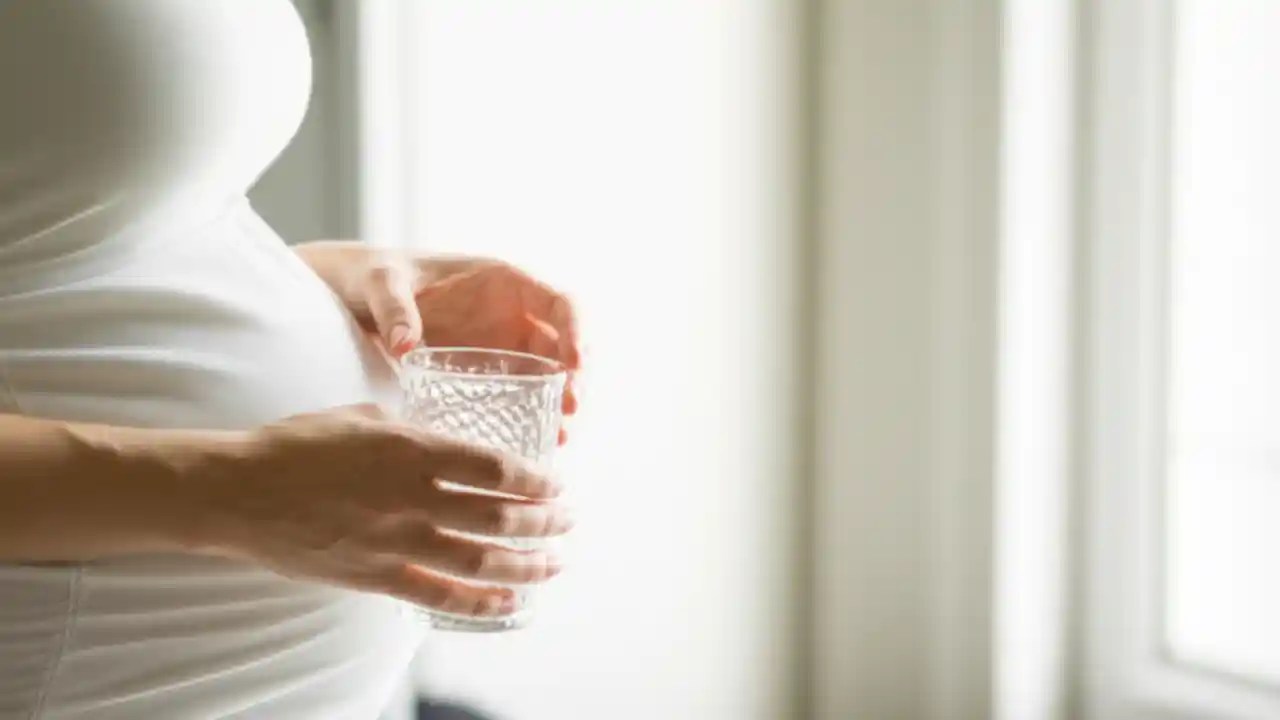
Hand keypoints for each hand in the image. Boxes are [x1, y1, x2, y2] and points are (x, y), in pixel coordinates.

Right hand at [189, 404, 571, 615]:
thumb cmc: (295, 444)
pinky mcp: (375, 574)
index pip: (493, 468)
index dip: (534, 479)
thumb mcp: (361, 415)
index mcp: (411, 450)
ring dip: (527, 563)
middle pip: (498, 515)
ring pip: (479, 559)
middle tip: (568, 519)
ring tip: (555, 562)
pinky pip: (439, 594)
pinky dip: (480, 602)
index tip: (556, 483)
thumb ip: (408, 429)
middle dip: (544, 520)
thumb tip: (439, 437)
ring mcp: (395, 540)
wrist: (238, 491)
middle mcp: (412, 497)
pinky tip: (510, 603)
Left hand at [298, 243, 581, 442]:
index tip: (576, 363)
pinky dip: (530, 418)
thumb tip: (404, 346)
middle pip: (564, 346)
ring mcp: (502, 347)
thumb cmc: (372, 275)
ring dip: (560, 404)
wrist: (352, 296)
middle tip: (569, 411)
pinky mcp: (486, 375)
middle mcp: (513, 314)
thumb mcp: (380, 282)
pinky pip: (519, 397)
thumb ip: (394, 308)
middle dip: (575, 377)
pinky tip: (531, 445)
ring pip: (549, 376)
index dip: (578, 331)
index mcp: (504, 281)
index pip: (561, 303)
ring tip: (559, 437)